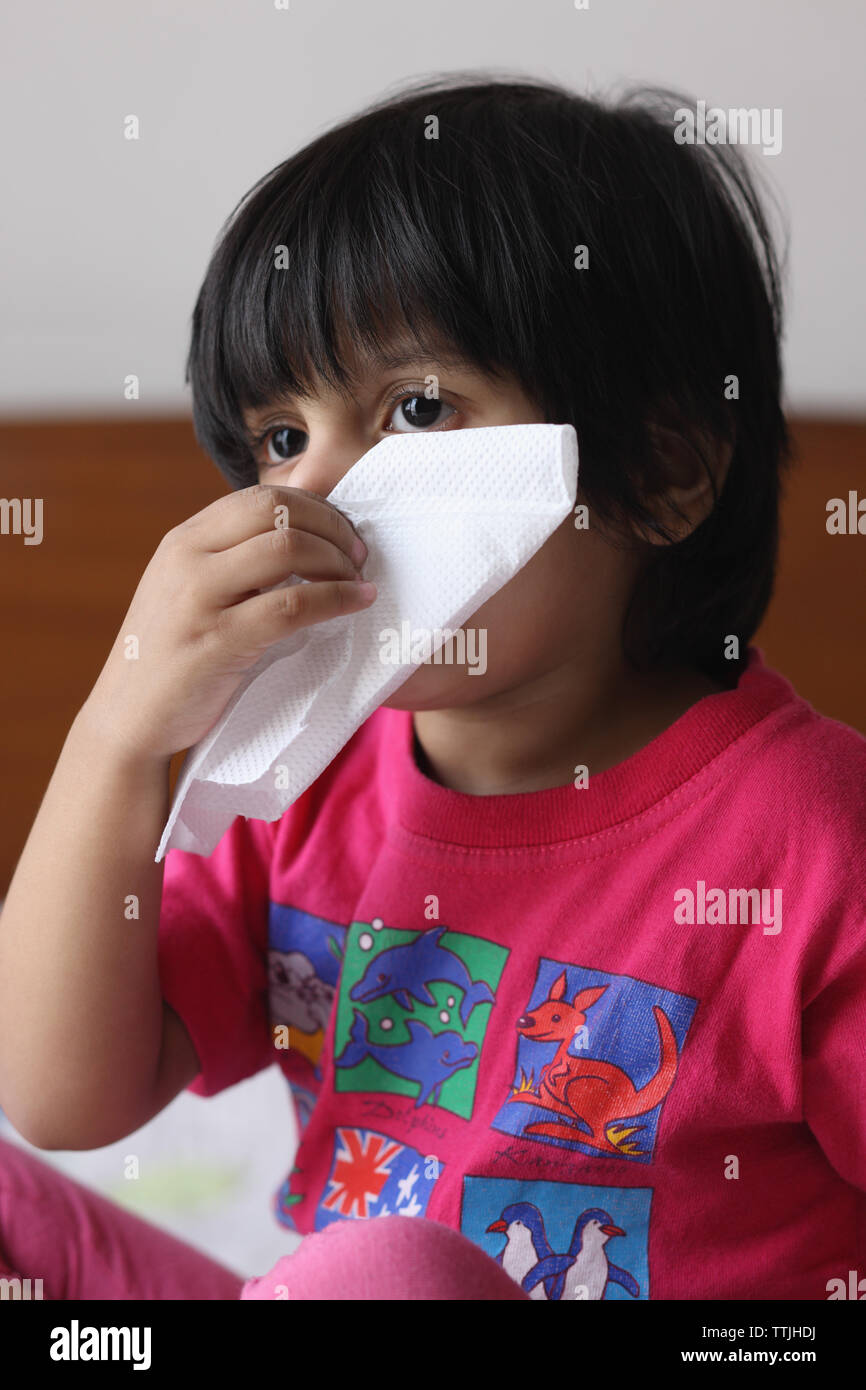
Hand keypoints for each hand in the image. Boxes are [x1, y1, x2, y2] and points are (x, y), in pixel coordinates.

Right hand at [83, 483, 375, 760]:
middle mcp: (187, 558)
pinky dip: (336, 599)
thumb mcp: (188, 593)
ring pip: (288, 549)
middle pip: (277, 510)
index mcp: (183, 540)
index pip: (260, 497)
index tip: (343, 533)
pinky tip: (357, 603)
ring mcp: (198, 598)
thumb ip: (229, 563)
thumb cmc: (172, 660)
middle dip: (332, 526)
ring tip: (359, 582)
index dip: (314, 507)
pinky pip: (292, 605)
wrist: (127, 720)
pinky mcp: (216, 641)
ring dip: (338, 561)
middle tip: (359, 555)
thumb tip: (303, 542)